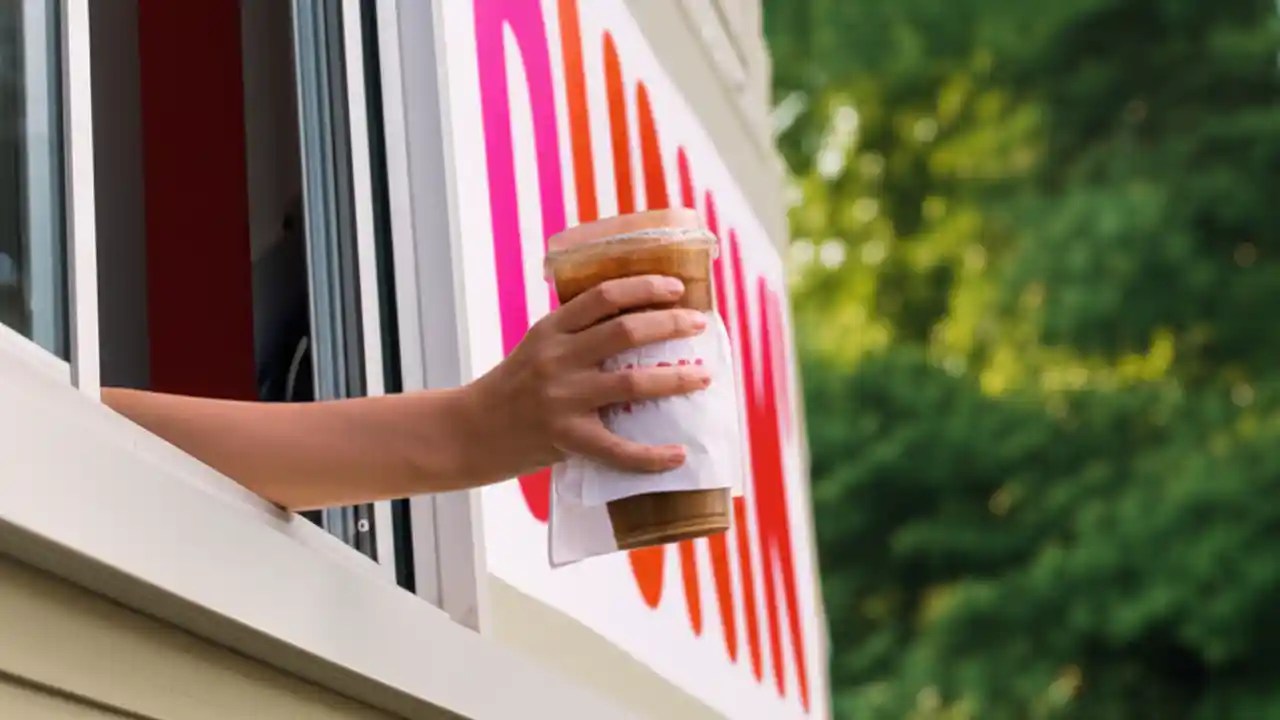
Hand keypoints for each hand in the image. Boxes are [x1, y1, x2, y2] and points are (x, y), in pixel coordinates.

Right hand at [460, 275, 711, 482]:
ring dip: (675, 379)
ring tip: (703, 376)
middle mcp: (557, 358)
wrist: (468, 432)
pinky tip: (678, 454)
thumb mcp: (537, 347)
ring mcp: (561, 399)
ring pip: (631, 383)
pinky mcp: (565, 438)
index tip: (675, 287)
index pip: (604, 295)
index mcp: (551, 329)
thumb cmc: (511, 389)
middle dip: (670, 324)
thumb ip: (576, 335)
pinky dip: (653, 455)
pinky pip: (618, 449)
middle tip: (698, 324)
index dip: (645, 287)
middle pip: (625, 332)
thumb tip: (640, 324)